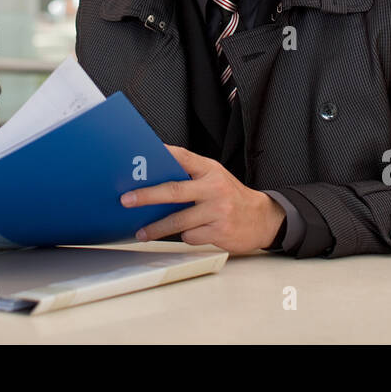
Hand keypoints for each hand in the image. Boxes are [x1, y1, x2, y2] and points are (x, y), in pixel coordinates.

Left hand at [119, 145, 285, 253]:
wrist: (263, 219)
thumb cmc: (230, 196)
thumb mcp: (215, 178)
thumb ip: (191, 176)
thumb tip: (154, 180)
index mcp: (210, 170)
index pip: (182, 157)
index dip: (160, 155)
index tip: (139, 159)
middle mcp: (214, 188)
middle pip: (174, 191)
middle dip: (146, 196)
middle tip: (127, 200)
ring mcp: (218, 210)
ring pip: (178, 220)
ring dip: (156, 228)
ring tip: (142, 231)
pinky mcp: (219, 231)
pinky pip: (191, 236)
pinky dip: (185, 236)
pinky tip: (191, 233)